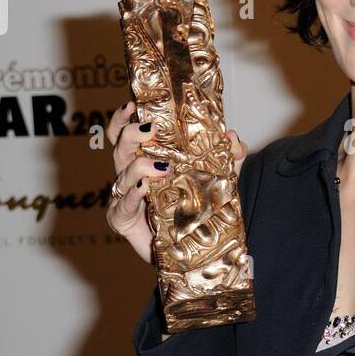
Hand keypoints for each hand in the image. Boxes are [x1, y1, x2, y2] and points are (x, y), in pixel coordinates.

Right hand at [105, 100, 247, 263]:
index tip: (132, 104)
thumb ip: (227, 160)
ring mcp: (123, 197)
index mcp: (144, 161)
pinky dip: (133, 194)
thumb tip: (235, 139)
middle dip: (130, 134)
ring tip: (162, 166)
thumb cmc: (193, 211)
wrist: (188, 251)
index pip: (125, 134)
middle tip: (151, 130)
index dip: (123, 118)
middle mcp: (129, 176)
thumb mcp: (215, 181)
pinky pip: (122, 204)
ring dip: (140, 166)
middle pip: (119, 148)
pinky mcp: (121, 219)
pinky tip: (144, 188)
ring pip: (122, 174)